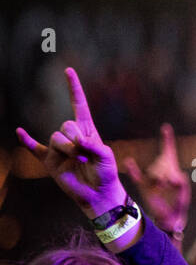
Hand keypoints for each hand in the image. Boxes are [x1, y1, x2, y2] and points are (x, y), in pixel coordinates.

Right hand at [16, 67, 127, 218]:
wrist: (98, 193)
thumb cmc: (107, 173)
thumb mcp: (107, 156)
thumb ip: (93, 146)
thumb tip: (77, 142)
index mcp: (87, 130)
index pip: (79, 105)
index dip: (74, 88)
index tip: (68, 71)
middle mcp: (71, 136)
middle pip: (65, 125)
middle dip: (76, 140)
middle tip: (86, 155)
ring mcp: (59, 149)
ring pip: (55, 138)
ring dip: (67, 149)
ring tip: (79, 161)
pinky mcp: (50, 161)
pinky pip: (35, 149)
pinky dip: (26, 141)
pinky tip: (20, 132)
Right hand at [123, 123, 190, 234]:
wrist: (169, 216)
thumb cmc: (179, 202)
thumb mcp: (183, 191)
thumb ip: (180, 182)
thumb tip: (171, 177)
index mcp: (172, 168)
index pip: (169, 150)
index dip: (167, 139)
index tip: (166, 127)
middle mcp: (160, 171)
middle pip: (161, 162)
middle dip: (166, 170)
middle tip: (170, 182)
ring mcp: (150, 179)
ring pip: (154, 171)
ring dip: (159, 177)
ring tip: (162, 187)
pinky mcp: (143, 187)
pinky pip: (135, 176)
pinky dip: (132, 169)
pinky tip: (128, 162)